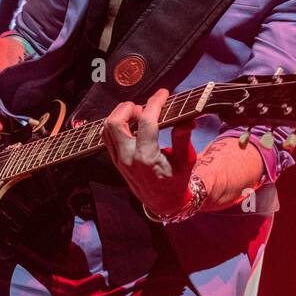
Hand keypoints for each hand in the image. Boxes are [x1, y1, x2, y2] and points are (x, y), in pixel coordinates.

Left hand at [102, 88, 195, 216]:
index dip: (155, 102)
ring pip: (107, 128)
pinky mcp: (115, 160)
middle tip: (145, 108)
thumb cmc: (176, 180)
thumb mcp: (186, 161)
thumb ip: (183, 139)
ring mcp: (118, 159)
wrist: (163, 202)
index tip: (164, 93)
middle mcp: (128, 158)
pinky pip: (107, 136)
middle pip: (116, 122)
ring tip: (138, 115)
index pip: (146, 122)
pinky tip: (132, 124)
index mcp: (147, 157)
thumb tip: (188, 119)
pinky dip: (116, 124)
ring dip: (120, 115)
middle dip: (129, 108)